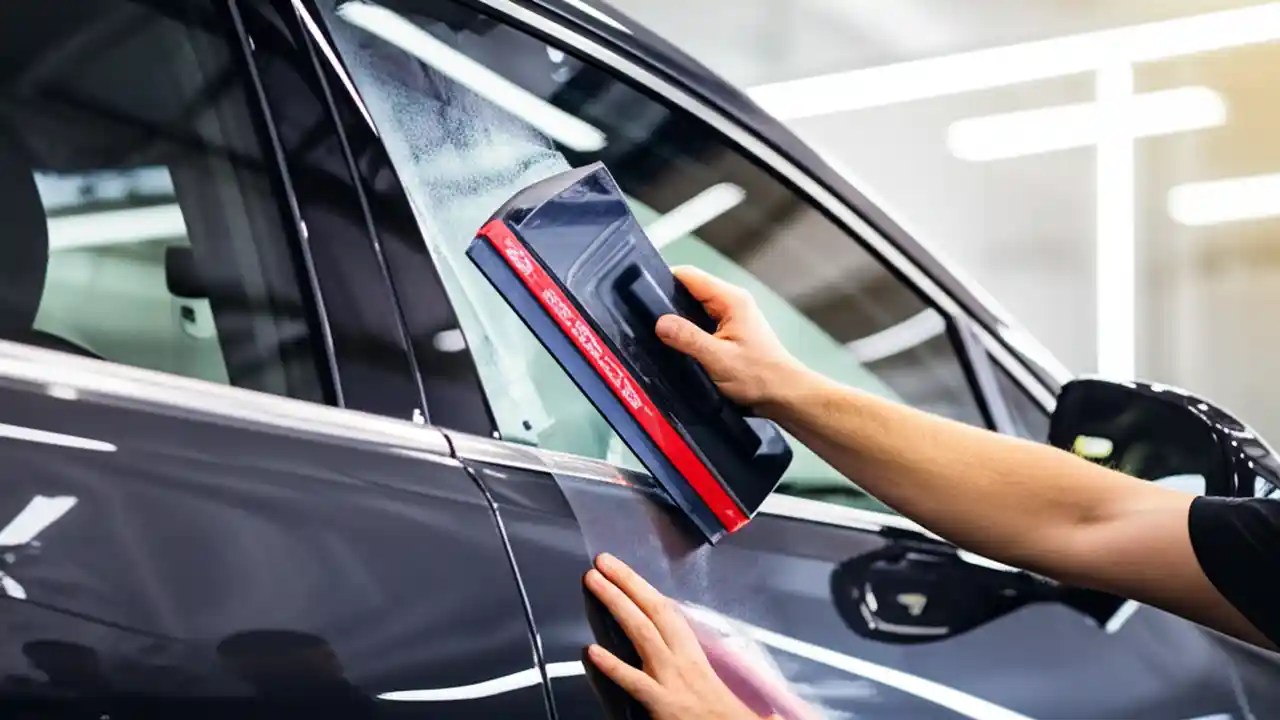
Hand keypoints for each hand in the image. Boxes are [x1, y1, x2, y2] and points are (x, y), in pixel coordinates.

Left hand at [583, 553, 778, 719]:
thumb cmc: (723, 711)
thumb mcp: (705, 676)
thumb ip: (682, 656)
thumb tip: (667, 638)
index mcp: (691, 651)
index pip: (664, 609)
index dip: (640, 585)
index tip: (617, 567)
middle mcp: (681, 658)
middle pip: (652, 612)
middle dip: (626, 583)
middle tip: (600, 562)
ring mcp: (671, 679)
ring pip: (642, 634)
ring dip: (617, 604)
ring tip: (594, 583)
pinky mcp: (663, 705)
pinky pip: (635, 682)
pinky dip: (612, 666)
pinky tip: (591, 651)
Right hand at [656, 266, 804, 409]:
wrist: (783, 395)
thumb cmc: (759, 376)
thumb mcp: (718, 358)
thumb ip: (687, 338)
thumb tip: (660, 322)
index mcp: (731, 299)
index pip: (689, 276)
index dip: (664, 281)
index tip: (643, 294)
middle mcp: (731, 302)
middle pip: (689, 290)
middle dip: (668, 303)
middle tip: (647, 320)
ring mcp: (731, 316)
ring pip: (694, 308)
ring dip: (679, 320)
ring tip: (659, 334)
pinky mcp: (729, 331)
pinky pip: (701, 323)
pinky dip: (689, 331)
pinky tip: (678, 345)